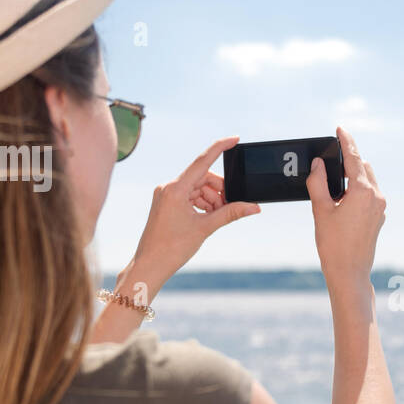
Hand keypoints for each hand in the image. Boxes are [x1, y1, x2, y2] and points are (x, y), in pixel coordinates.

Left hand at [130, 136, 259, 284]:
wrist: (150, 265)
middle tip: (231, 206)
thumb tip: (253, 207)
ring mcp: (166, 195)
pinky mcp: (167, 203)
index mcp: (175, 189)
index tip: (234, 139)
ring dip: (212, 199)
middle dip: (219, 190)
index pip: (202, 161)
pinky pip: (190, 196)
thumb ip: (231, 213)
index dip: (220, 148)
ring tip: (217, 217)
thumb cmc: (172, 248)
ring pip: (197, 188)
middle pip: (203, 178)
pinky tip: (208, 217)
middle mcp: (169, 187)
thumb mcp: (205, 228)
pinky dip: (202, 204)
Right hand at [307, 126, 385, 290]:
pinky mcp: (379, 218)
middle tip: (332, 157)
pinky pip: (370, 194)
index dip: (346, 141)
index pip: (353, 158)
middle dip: (349, 160)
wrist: (349, 272)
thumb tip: (317, 165)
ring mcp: (380, 208)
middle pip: (363, 167)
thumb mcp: (320, 210)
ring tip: (335, 180)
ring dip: (354, 175)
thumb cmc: (333, 244)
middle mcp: (377, 197)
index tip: (340, 129)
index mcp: (363, 192)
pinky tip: (343, 198)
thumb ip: (318, 183)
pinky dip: (358, 189)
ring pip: (369, 180)